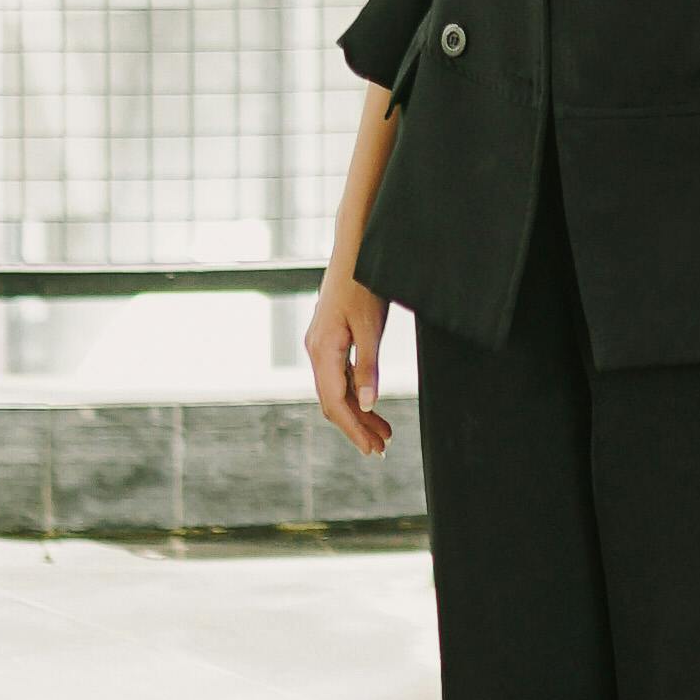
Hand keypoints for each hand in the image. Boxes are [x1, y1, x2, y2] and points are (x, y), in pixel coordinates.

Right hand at [306, 273, 392, 457]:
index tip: (371, 449)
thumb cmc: (363, 285)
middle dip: (357, 427)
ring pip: (337, 390)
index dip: (353, 429)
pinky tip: (372, 405)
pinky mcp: (330, 340)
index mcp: (322, 351)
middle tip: (382, 448)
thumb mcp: (370, 328)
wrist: (353, 251)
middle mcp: (316, 352)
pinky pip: (340, 376)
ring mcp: (321, 346)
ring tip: (384, 433)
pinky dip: (356, 393)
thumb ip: (367, 367)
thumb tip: (365, 405)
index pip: (334, 403)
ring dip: (358, 413)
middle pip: (333, 401)